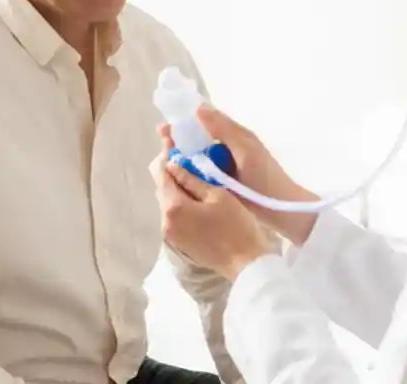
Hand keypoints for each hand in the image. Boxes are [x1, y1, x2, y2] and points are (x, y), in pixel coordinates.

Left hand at [150, 153, 269, 279]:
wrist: (245, 263)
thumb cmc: (236, 225)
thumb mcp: (217, 195)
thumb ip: (192, 180)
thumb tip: (173, 166)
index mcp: (173, 207)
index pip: (161, 175)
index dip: (166, 156)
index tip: (173, 144)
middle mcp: (165, 221)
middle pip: (162, 189)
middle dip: (171, 172)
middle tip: (186, 157)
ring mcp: (170, 234)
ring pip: (168, 203)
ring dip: (177, 189)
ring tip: (194, 176)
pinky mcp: (178, 242)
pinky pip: (174, 216)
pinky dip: (181, 204)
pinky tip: (196, 198)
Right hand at [157, 105, 319, 245]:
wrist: (283, 210)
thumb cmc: (265, 178)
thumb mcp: (245, 150)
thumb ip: (224, 129)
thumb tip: (199, 108)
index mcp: (236, 136)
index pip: (207, 120)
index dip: (186, 120)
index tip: (166, 125)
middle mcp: (230, 148)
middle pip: (200, 138)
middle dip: (181, 137)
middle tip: (161, 141)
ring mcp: (228, 166)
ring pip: (200, 155)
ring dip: (184, 154)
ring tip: (165, 158)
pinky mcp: (226, 182)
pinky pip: (204, 171)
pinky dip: (192, 170)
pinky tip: (179, 175)